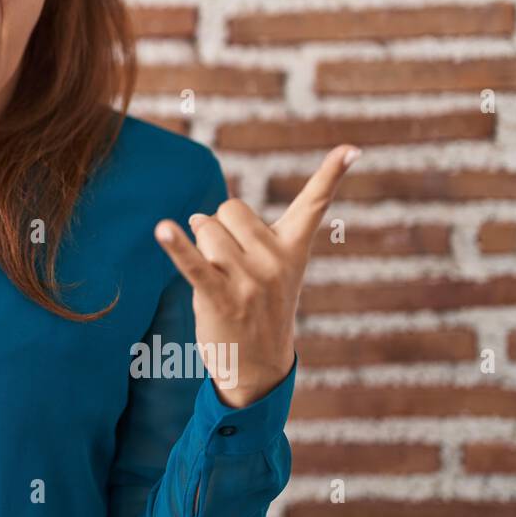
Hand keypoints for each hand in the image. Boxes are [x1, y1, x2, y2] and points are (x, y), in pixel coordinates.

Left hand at [153, 144, 361, 407]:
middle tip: (229, 261)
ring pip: (206, 229)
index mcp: (293, 249)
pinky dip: (176, 246)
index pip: (314, 205)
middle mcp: (275, 261)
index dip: (332, 175)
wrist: (259, 367)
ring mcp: (249, 281)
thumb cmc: (261, 307)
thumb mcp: (271, 269)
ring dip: (199, 244)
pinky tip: (163, 230)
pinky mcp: (220, 298)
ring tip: (216, 275)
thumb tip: (196, 218)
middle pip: (230, 208)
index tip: (352, 149)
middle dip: (220, 226)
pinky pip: (193, 264)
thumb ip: (246, 234)